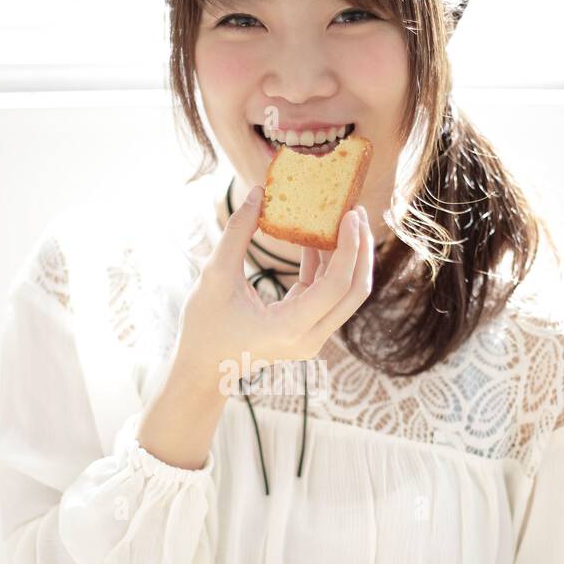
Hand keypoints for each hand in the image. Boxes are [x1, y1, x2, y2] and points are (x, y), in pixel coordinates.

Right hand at [174, 187, 374, 388]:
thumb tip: (258, 193)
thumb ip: (237, 233)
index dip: (349, 247)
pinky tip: (316, 240)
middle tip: (355, 213)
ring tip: (342, 220)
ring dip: (347, 258)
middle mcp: (309, 338)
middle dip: (361, 251)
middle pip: (354, 292)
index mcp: (291, 328)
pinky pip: (327, 297)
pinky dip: (326, 268)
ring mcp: (311, 338)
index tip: (349, 214)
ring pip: (345, 295)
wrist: (201, 370)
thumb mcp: (215, 276)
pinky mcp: (306, 331)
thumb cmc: (204, 328)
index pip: (337, 285)